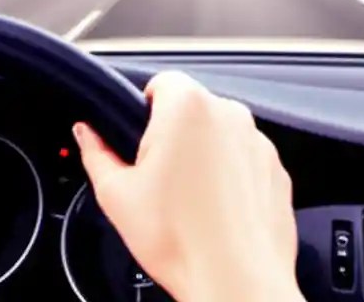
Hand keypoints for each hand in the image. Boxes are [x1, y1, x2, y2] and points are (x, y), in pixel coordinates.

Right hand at [72, 71, 300, 301]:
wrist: (236, 283)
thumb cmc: (181, 241)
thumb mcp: (117, 194)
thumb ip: (96, 153)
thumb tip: (86, 134)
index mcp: (187, 108)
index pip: (162, 82)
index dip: (144, 109)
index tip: (138, 139)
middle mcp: (229, 116)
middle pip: (192, 109)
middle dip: (173, 135)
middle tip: (157, 178)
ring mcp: (259, 144)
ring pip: (220, 136)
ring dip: (204, 156)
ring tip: (187, 202)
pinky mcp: (277, 172)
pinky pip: (245, 163)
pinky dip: (230, 179)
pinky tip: (213, 213)